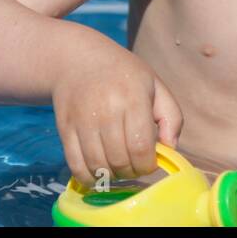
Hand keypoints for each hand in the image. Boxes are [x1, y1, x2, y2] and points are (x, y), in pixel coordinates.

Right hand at [51, 46, 183, 187]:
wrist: (78, 60)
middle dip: (131, 172)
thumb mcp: (155, 86)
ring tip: (118, 167)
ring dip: (111, 176)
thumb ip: (172, 117)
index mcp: (133, 98)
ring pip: (98, 166)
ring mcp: (82, 120)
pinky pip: (76, 165)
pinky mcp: (65, 128)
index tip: (149, 163)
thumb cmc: (123, 75)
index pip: (141, 147)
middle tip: (134, 166)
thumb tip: (170, 149)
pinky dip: (88, 178)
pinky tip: (98, 172)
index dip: (147, 165)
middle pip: (120, 160)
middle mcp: (106, 110)